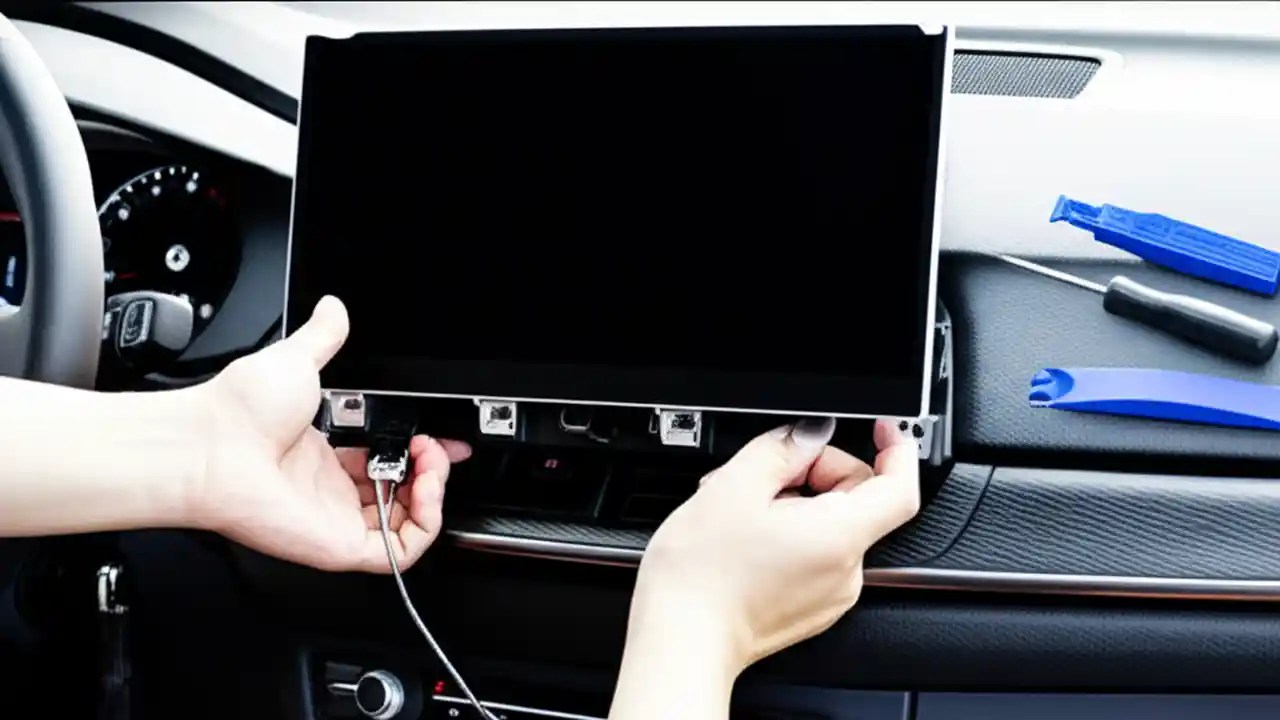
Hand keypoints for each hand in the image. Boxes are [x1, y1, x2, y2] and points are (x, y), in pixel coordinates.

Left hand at [189, 296, 469, 572]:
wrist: (211, 444)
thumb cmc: (238, 413)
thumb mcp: (296, 360)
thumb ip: (324, 336)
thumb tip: (333, 309)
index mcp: (324, 456)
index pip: (387, 465)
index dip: (420, 454)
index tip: (440, 439)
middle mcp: (331, 492)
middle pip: (402, 496)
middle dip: (432, 472)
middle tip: (433, 447)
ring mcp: (336, 520)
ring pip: (408, 526)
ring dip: (433, 494)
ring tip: (429, 462)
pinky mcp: (340, 545)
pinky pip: (399, 552)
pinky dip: (424, 522)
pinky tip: (424, 487)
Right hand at [630, 417, 918, 673]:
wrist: (680, 640)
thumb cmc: (700, 577)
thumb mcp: (733, 487)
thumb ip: (781, 449)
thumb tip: (808, 435)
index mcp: (837, 536)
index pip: (900, 487)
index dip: (897, 449)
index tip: (883, 430)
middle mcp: (844, 572)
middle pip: (859, 501)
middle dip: (818, 473)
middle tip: (766, 474)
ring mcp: (829, 595)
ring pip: (832, 525)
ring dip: (796, 504)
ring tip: (742, 509)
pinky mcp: (810, 609)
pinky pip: (816, 554)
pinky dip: (790, 533)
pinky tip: (747, 535)